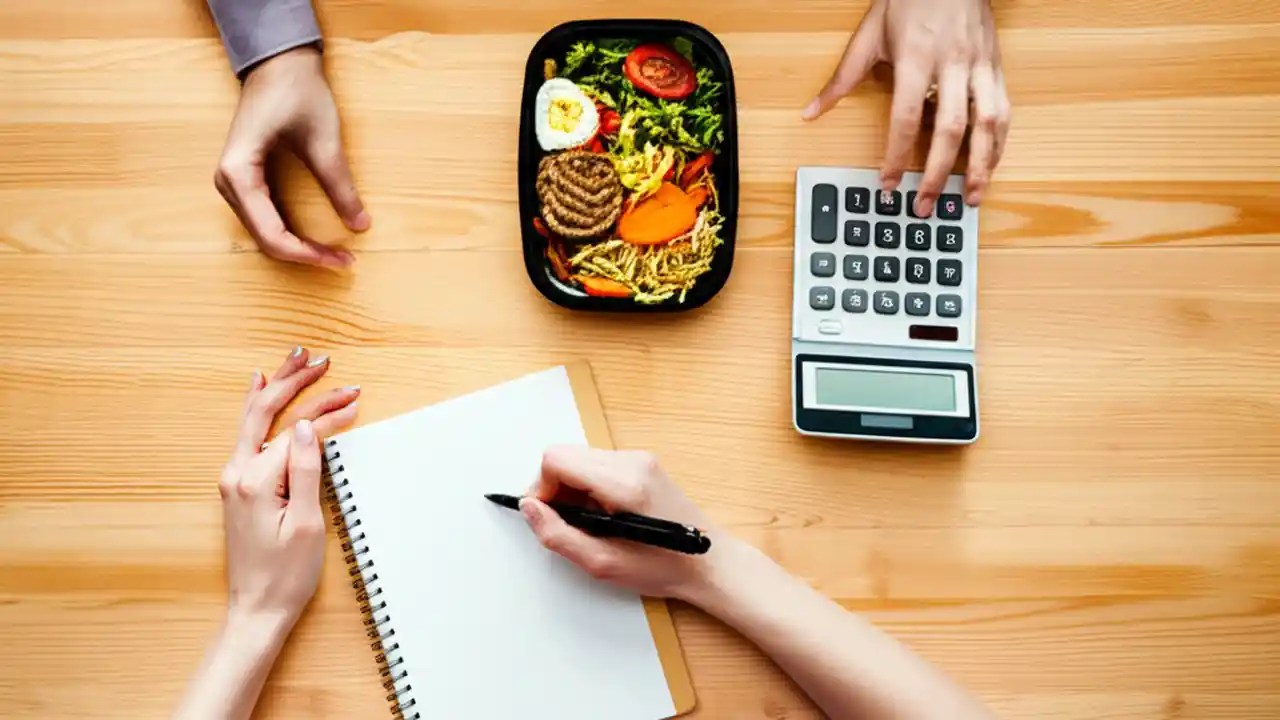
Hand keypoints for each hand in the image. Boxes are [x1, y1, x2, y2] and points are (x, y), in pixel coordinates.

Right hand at [214, 46, 369, 268]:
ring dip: (298, 248)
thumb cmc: (296, 91)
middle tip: (345, 262)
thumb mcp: (324, 141)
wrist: (278, 62)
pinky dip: (290, 234)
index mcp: (238, 174)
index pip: (272, 234)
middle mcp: (227, 184)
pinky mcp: (244, 181)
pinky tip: (316, 239)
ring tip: (335, 253)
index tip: (342, 261)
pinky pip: (265, 220)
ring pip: (264, 234)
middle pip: (265, 240)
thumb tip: (360, 225)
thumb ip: (340, 185)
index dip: (307, 255)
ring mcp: (233, 183)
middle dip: (305, 255)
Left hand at [218, 347, 359, 627]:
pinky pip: (246, 433)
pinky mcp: (237, 486)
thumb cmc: (284, 575)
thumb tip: (310, 427)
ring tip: (296, 359)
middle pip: (266, 410)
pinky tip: (258, 386)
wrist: (257, 608)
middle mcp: (236, 473)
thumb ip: (305, 470)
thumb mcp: (307, 523)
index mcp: (254, 481)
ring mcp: (233, 478)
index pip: (298, 431)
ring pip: (254, 417)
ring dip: (278, 386)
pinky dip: (257, 406)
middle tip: (322, 359)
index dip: (328, 412)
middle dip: (296, 381)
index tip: (355, 399)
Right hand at [519, 446, 721, 601]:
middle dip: (555, 488)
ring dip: (573, 488)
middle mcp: (632, 462)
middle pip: (566, 455)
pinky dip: (590, 486)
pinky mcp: (643, 464)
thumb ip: (558, 534)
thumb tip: (530, 509)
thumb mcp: (602, 563)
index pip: (557, 459)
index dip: (542, 487)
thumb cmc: (665, 565)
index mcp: (623, 483)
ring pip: (581, 459)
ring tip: (590, 523)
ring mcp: (640, 459)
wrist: (709, 562)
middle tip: (567, 522)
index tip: (547, 514)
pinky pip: (599, 464)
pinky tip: (605, 514)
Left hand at [803, 0, 1009, 212]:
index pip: (906, 118)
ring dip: (982, 166)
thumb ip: (842, 78)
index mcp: (917, 58)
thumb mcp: (869, 34)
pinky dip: (998, 143)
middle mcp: (953, 64)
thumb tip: (811, 112)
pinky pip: (1004, 111)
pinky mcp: (997, 66)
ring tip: (972, 198)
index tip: (889, 185)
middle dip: (939, 173)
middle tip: (926, 205)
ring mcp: (980, 66)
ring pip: (988, 124)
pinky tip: (990, 166)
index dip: (898, 155)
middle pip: (950, 129)